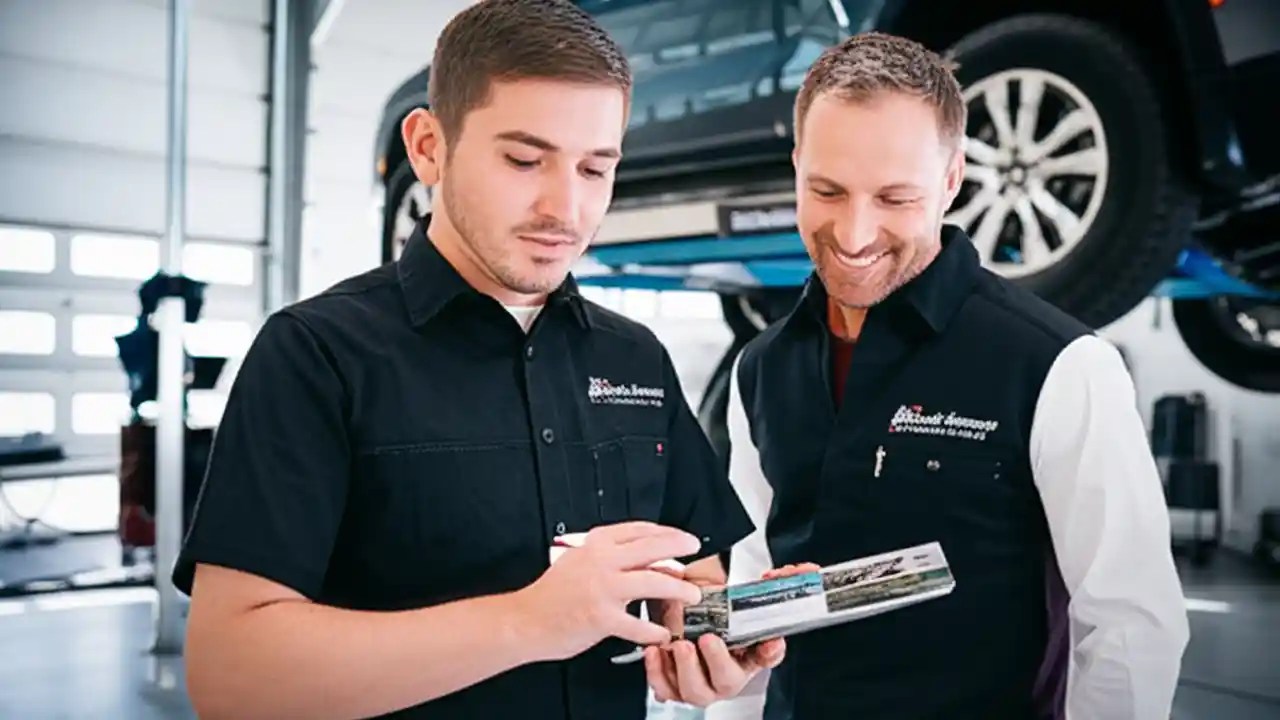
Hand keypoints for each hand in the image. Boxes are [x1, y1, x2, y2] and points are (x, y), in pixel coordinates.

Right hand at [516, 522, 704, 661]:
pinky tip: (663, 633)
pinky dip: (655, 630)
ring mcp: (603, 589)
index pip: (639, 529)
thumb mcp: (580, 562)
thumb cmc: (552, 595)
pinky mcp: (602, 618)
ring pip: (652, 582)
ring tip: (691, 595)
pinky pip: (638, 624)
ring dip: (678, 589)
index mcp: (596, 544)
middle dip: (680, 548)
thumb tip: (653, 561)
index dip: (666, 532)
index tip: (681, 537)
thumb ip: (613, 559)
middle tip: (696, 552)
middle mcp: (601, 561)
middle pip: (652, 548)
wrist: (525, 621)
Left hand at [644, 563, 820, 706]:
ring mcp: (701, 685)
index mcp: (748, 656)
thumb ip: (765, 587)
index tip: (769, 641)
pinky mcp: (673, 687)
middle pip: (728, 680)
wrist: (683, 623)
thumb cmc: (713, 614)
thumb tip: (791, 572)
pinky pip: (665, 689)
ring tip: (679, 645)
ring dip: (686, 668)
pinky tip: (655, 651)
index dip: (770, 651)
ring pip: (696, 690)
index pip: (768, 656)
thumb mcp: (735, 598)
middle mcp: (727, 675)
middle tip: (708, 639)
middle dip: (717, 660)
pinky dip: (657, 672)